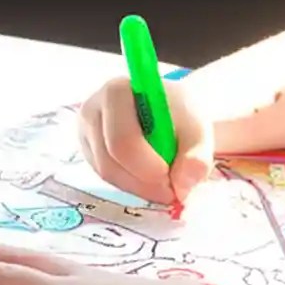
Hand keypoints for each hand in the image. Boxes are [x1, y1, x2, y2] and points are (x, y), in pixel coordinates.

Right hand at [77, 77, 213, 203]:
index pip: (122, 140)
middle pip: (110, 161)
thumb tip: (183, 186)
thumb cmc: (181, 115)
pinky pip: (106, 178)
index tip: (171, 178)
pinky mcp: (88, 150)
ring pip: (107, 174)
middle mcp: (92, 110)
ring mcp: (86, 132)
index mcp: (117, 92)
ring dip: (140, 188)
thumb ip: (197, 155)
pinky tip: (152, 181)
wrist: (171, 112)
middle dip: (144, 183)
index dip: (146, 166)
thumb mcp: (198, 129)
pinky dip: (132, 185)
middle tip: (172, 192)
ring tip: (167, 185)